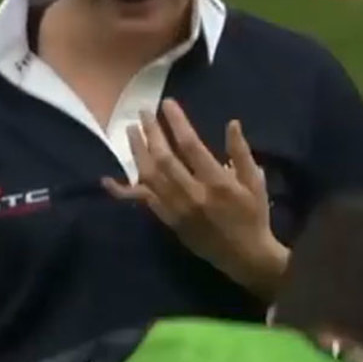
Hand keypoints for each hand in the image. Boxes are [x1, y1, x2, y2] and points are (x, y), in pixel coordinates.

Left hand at [102, 99, 289, 298]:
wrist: (244, 257)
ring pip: (149, 177)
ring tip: (131, 130)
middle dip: (152, 132)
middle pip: (164, 158)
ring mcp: (177, 210)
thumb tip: (231, 123)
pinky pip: (142, 202)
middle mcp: (193, 195)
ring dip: (137, 151)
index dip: (176, 122)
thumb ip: (241, 153)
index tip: (167, 104)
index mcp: (217, 183)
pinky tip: (107, 181)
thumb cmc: (253, 215)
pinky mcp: (168, 221)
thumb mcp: (255, 182)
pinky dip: (123, 192)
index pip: (191, 146)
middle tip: (144, 112)